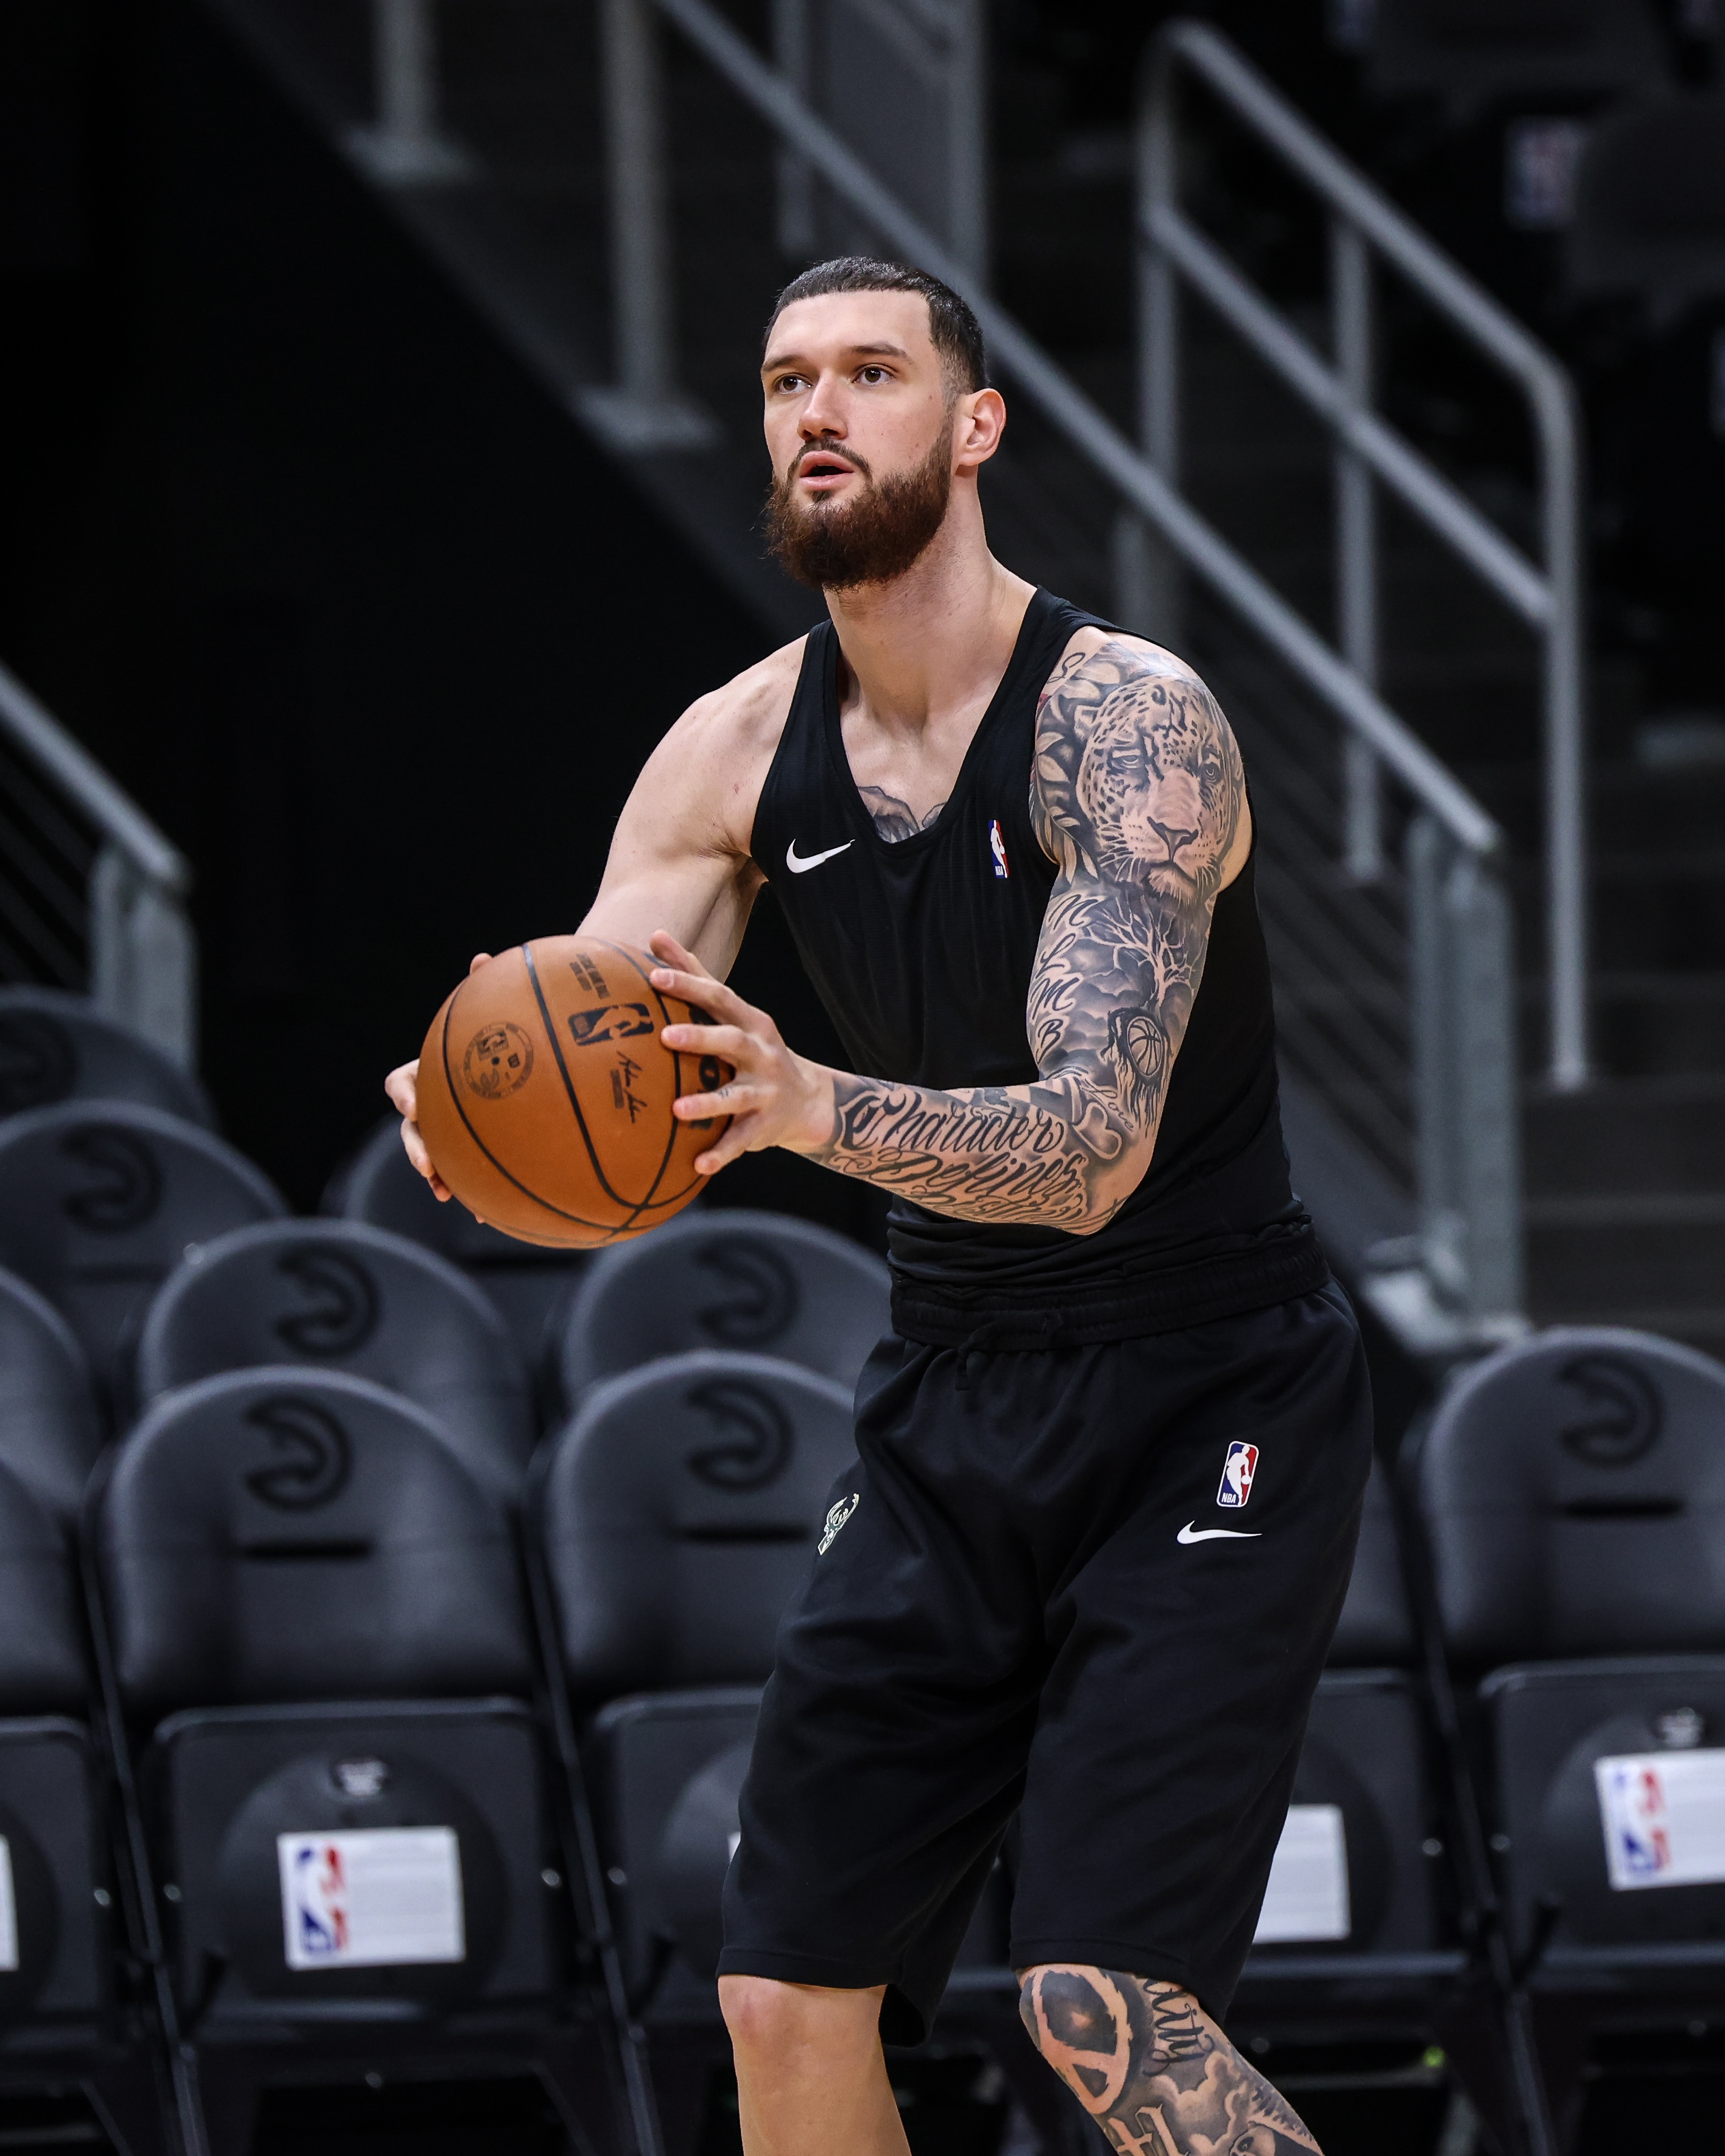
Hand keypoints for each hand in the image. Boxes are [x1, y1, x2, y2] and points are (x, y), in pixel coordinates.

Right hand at [384, 951, 493, 1201]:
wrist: (515, 1058)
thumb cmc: (497, 1033)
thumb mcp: (488, 1015)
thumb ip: (482, 990)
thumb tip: (483, 958)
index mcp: (426, 1072)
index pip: (400, 1081)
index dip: (403, 1093)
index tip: (412, 1103)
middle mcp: (430, 1104)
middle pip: (411, 1129)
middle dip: (416, 1148)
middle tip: (428, 1164)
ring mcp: (446, 1129)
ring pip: (433, 1155)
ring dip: (438, 1175)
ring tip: (448, 1192)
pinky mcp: (468, 1149)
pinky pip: (465, 1172)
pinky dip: (473, 1190)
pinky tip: (488, 1211)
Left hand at [648, 930, 833, 1174]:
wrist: (809, 1100)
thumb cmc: (753, 1047)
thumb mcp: (733, 1012)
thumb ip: (696, 975)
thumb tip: (654, 934)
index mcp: (748, 1021)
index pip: (718, 997)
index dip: (688, 985)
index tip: (654, 975)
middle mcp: (760, 1053)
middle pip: (730, 1041)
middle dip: (700, 1039)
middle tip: (664, 1037)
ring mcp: (764, 1090)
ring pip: (734, 1097)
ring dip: (706, 1102)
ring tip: (677, 1109)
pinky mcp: (763, 1126)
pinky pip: (740, 1141)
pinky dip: (721, 1154)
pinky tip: (697, 1165)